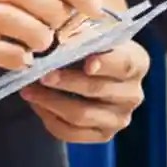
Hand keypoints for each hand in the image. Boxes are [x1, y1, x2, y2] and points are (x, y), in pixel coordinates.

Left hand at [20, 40, 148, 142]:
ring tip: (29, 89)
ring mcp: (119, 118)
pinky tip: (36, 103)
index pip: (123, 64)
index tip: (87, 63)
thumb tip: (60, 37)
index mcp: (137, 62)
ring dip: (51, 102)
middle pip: (97, 90)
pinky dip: (50, 118)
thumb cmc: (90, 43)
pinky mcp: (102, 135)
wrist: (91, 67)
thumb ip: (80, 33)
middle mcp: (133, 93)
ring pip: (81, 115)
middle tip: (42, 74)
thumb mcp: (90, 31)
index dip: (106, 64)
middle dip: (66, 82)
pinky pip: (72, 133)